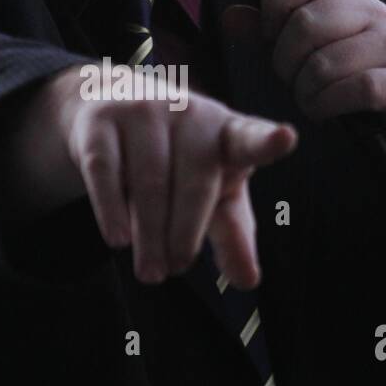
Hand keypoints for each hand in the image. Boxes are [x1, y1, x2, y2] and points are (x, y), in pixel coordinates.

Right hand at [54, 70, 297, 288]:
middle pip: (194, 182)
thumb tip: (247, 280)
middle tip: (176, 270)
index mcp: (226, 132)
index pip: (249, 139)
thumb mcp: (212, 191)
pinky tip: (118, 239)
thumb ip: (233, 233)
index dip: (267, 141)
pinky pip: (106, 171)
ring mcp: (143, 111)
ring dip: (150, 233)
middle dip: (185, 233)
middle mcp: (189, 114)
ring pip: (149, 180)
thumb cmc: (176, 158)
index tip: (285, 138)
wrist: (111, 105)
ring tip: (151, 271)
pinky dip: (112, 209)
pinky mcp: (101, 121)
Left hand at [252, 0, 385, 175]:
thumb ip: (276, 33)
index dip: (276, 3)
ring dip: (306, 92)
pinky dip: (327, 107)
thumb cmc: (373, 77)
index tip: (275, 36)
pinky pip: (351, 90)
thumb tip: (232, 18)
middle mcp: (373, 12)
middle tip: (295, 80)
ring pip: (323, 64)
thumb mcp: (326, 48)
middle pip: (304, 25)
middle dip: (285, 62)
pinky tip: (329, 112)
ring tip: (315, 100)